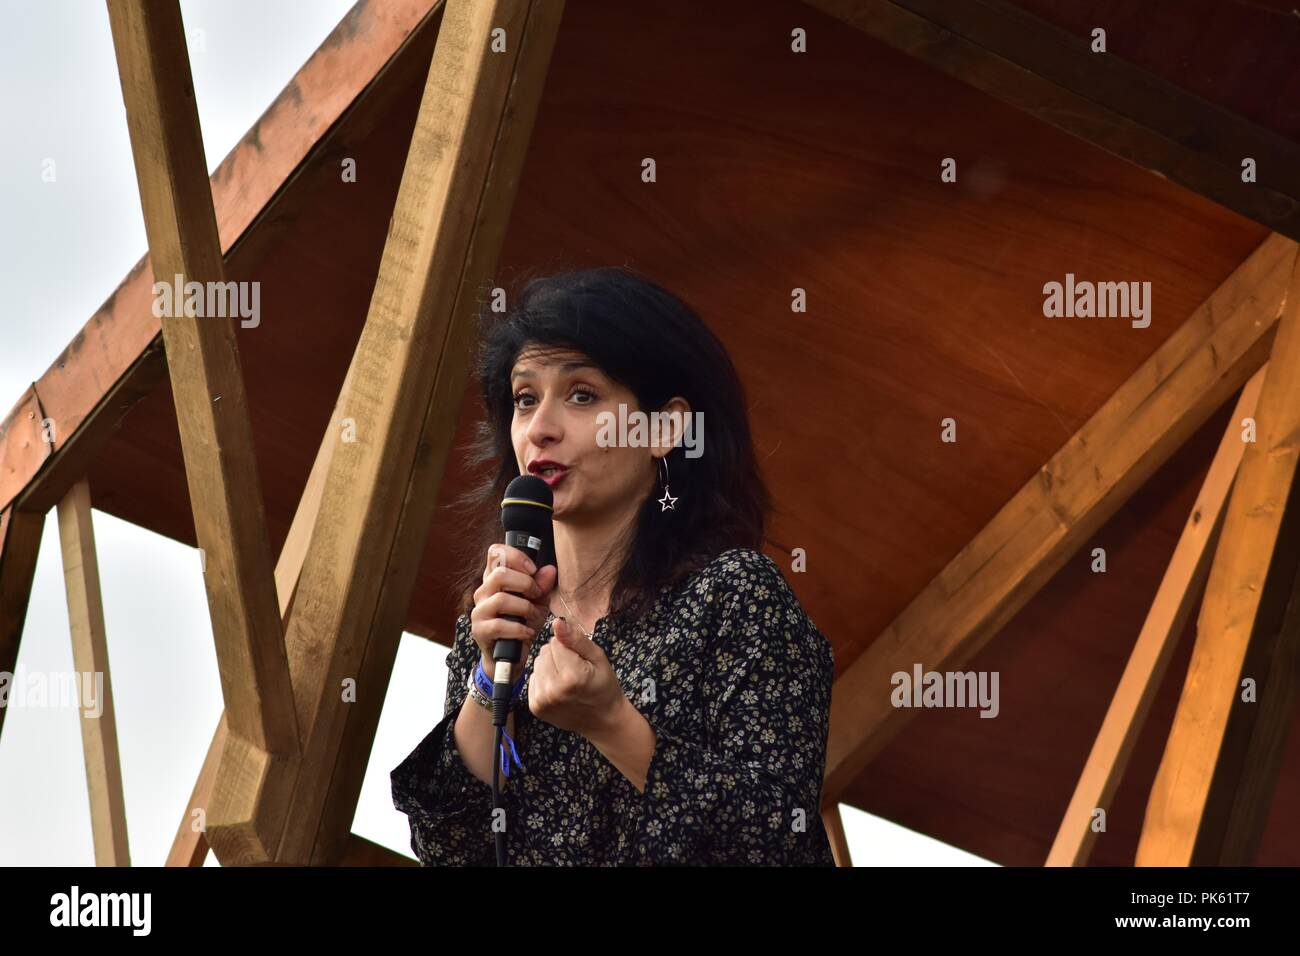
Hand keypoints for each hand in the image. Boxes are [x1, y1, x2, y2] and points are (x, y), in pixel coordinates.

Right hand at [469, 544, 556, 674]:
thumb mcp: (538, 602)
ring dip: (524, 608)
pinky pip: (500, 625)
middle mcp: (483, 592)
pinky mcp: (479, 631)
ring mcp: (479, 611)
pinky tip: (527, 631)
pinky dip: (519, 628)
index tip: (532, 568)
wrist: (512, 656)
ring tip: (532, 616)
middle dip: (525, 584)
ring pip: (501, 599)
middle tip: (536, 595)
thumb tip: (549, 570)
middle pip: (500, 574)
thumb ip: (542, 586)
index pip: (495, 552)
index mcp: (495, 579)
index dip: (515, 556)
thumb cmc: (522, 624)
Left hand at [528, 616, 626, 738]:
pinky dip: (544, 680)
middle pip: (544, 652)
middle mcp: (553, 689)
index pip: (555, 641)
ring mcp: (542, 700)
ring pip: (537, 664)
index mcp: (571, 676)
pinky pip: (533, 678)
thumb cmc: (603, 687)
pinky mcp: (535, 706)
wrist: (602, 720)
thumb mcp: (598, 658)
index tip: (580, 660)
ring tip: (566, 679)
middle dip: (558, 656)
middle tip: (575, 670)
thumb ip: (576, 639)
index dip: (569, 647)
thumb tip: (557, 623)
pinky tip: (558, 688)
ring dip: (550, 667)